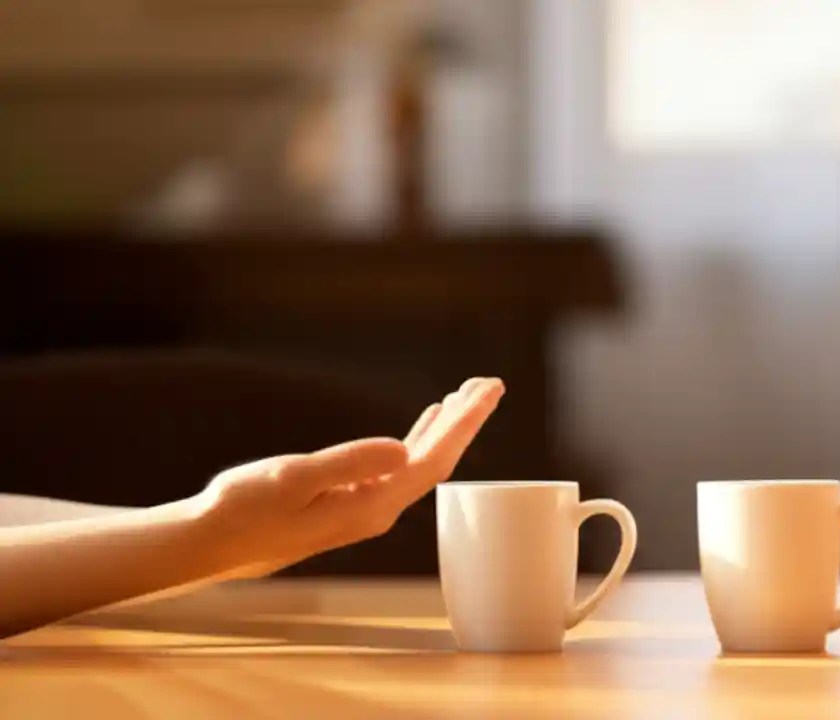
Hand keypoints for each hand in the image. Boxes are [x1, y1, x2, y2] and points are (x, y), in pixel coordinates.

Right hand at [193, 377, 504, 575]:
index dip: (465, 424)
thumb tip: (402, 449)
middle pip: (437, 460)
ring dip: (445, 428)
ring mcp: (367, 507)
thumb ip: (349, 463)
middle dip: (465, 421)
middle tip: (491, 383)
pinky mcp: (351, 502)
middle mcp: (379, 510)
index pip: (434, 460)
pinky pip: (400, 466)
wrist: (211, 542)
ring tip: (468, 394)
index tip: (489, 391)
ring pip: (421, 462)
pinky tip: (427, 421)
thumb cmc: (244, 508)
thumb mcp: (294, 478)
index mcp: (372, 506)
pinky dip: (418, 438)